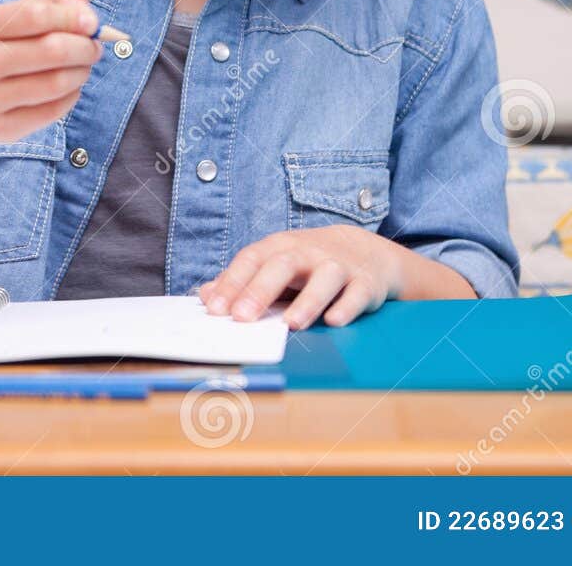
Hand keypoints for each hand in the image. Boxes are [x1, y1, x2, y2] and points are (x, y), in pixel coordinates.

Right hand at [0, 0, 103, 143]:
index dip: (72, 17)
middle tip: (94, 47)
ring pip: (56, 84)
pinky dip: (71, 96)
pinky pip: (52, 111)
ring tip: (82, 66)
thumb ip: (48, 2)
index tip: (92, 21)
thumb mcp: (7, 18)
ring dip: (81, 72)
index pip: (35, 16)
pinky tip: (68, 88)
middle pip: (51, 51)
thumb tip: (85, 3)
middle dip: (85, 47)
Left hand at [197, 227, 404, 328]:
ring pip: (325, 278)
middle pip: (283, 265)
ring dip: (308, 301)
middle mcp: (308, 253)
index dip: (232, 283)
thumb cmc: (309, 264)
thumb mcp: (275, 264)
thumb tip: (206, 296)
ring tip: (291, 324)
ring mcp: (339, 266)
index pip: (251, 260)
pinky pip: (357, 294)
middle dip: (260, 290)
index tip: (214, 309)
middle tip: (241, 318)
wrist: (365, 252)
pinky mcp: (365, 283)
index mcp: (281, 247)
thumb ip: (241, 281)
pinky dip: (347, 307)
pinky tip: (334, 321)